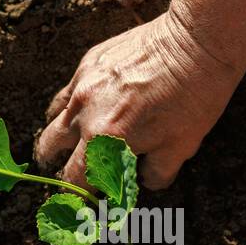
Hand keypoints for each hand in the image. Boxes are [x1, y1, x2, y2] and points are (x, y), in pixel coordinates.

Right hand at [36, 5, 240, 189]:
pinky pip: (67, 91)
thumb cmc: (193, 98)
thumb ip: (155, 174)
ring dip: (58, 136)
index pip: (75, 180)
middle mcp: (84, 113)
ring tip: (69, 144)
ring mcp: (83, 84)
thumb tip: (143, 182)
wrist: (196, 43)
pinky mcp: (89, 62)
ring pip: (52, 118)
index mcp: (105, 141)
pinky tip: (84, 110)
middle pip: (49, 148)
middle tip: (67, 173)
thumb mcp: (180, 148)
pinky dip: (70, 107)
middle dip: (55, 165)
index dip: (77, 195)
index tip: (83, 201)